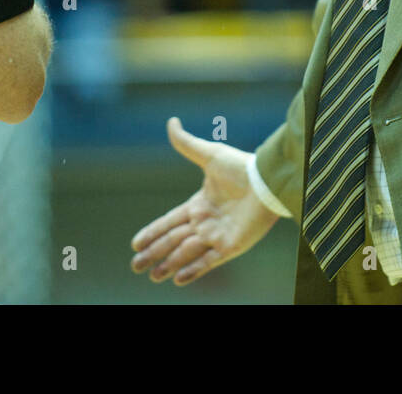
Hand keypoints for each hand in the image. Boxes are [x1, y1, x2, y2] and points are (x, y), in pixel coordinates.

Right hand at [130, 117, 279, 285]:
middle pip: (174, 241)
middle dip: (154, 253)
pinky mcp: (231, 246)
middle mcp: (206, 223)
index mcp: (199, 204)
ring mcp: (218, 236)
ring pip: (187, 253)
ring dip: (169, 264)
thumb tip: (171, 122)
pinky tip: (177, 279)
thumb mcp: (209, 154)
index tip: (135, 243)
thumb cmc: (241, 167)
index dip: (153, 232)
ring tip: (153, 276)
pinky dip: (193, 270)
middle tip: (135, 266)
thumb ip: (187, 143)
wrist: (266, 182)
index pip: (170, 222)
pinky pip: (208, 261)